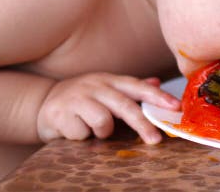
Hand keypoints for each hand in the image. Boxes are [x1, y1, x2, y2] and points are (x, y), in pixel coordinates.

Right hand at [37, 73, 180, 143]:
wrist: (44, 102)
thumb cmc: (84, 98)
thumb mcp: (107, 89)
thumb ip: (131, 89)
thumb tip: (157, 82)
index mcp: (110, 80)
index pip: (137, 86)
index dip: (157, 96)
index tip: (175, 107)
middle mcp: (95, 85)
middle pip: (124, 105)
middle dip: (142, 124)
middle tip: (155, 140)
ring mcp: (77, 98)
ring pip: (102, 120)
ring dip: (102, 131)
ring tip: (93, 129)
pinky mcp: (60, 113)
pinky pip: (81, 133)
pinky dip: (81, 136)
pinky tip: (75, 129)